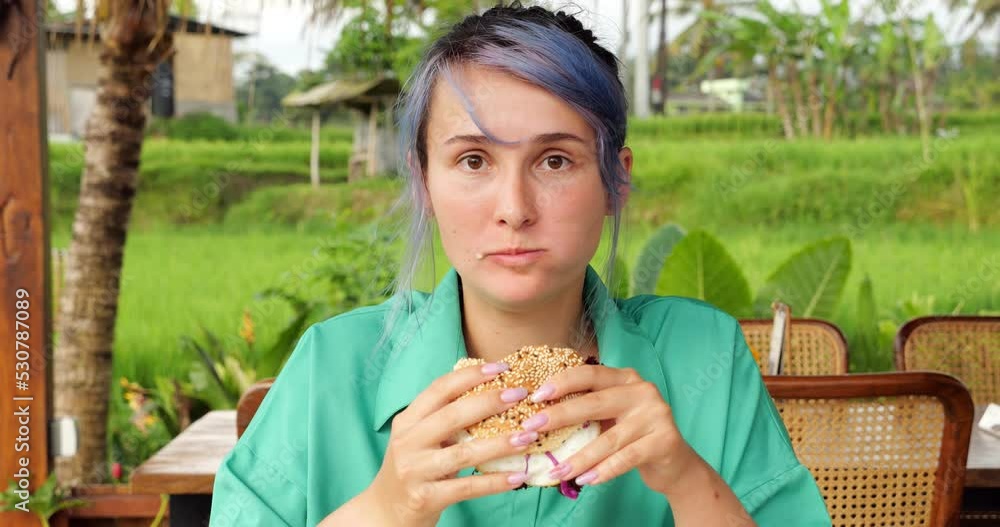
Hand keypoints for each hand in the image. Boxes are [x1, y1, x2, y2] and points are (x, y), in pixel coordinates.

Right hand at [366, 361, 538, 526]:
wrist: (385, 513)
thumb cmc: (413, 469)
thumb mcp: (419, 439)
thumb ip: (444, 420)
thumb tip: (493, 396)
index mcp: (408, 421)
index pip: (439, 389)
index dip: (470, 375)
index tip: (500, 368)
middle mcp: (408, 442)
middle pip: (452, 415)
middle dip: (489, 402)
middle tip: (519, 394)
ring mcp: (415, 471)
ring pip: (464, 453)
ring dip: (500, 444)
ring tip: (528, 437)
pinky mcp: (425, 498)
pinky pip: (466, 487)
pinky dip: (494, 482)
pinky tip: (518, 477)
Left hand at [520, 365, 696, 496]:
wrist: (675, 463)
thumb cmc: (633, 436)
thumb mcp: (611, 416)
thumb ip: (587, 409)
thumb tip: (539, 416)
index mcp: (625, 378)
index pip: (590, 374)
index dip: (562, 382)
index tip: (536, 396)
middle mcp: (642, 391)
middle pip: (594, 402)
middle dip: (560, 416)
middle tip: (531, 428)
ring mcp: (656, 414)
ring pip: (609, 439)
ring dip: (579, 457)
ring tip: (557, 471)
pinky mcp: (665, 441)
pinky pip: (627, 458)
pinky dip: (603, 470)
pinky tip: (585, 480)